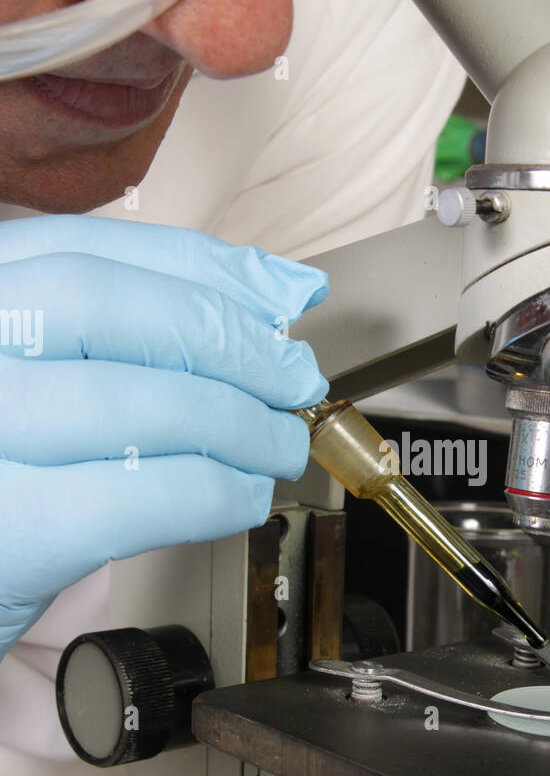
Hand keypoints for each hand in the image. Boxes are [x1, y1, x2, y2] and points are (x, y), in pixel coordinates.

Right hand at [0, 215, 327, 659]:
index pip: (85, 248)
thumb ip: (139, 324)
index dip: (200, 268)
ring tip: (280, 445)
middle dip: (225, 339)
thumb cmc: (5, 472)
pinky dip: (215, 493)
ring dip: (238, 422)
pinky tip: (243, 497)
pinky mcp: (9, 527)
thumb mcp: (41, 375)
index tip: (279, 299)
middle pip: (103, 304)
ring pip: (130, 400)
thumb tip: (283, 286)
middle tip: (293, 380)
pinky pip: (139, 497)